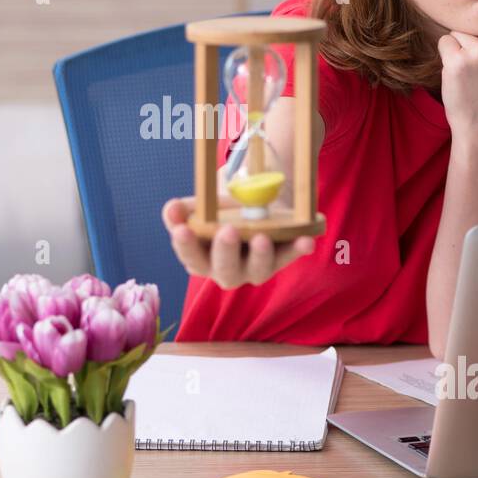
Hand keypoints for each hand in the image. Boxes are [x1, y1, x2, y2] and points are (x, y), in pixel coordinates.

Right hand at [162, 196, 315, 289]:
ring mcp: (255, 269)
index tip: (183, 229)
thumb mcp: (199, 208)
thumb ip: (182, 211)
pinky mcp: (280, 259)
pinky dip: (297, 249)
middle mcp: (227, 272)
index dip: (185, 245)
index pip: (191, 258)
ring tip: (261, 238)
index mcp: (201, 260)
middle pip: (226, 270)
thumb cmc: (217, 212)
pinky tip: (306, 240)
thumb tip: (172, 208)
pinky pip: (289, 256)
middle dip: (226, 252)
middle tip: (227, 230)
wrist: (250, 205)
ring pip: (258, 270)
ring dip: (261, 256)